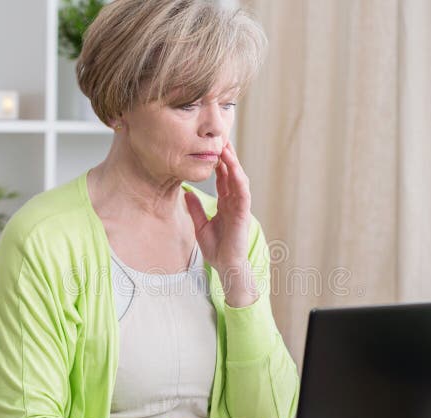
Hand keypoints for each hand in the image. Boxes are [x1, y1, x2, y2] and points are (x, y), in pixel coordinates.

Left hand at [184, 140, 251, 276]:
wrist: (225, 265)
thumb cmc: (216, 248)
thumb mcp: (200, 225)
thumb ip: (195, 208)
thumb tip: (186, 192)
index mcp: (225, 203)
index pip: (222, 178)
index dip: (218, 162)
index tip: (211, 147)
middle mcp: (234, 202)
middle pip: (231, 174)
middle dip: (227, 157)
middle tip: (220, 138)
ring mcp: (240, 206)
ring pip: (238, 179)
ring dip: (233, 163)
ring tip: (227, 148)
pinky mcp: (243, 213)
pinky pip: (242, 193)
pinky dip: (238, 180)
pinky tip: (233, 168)